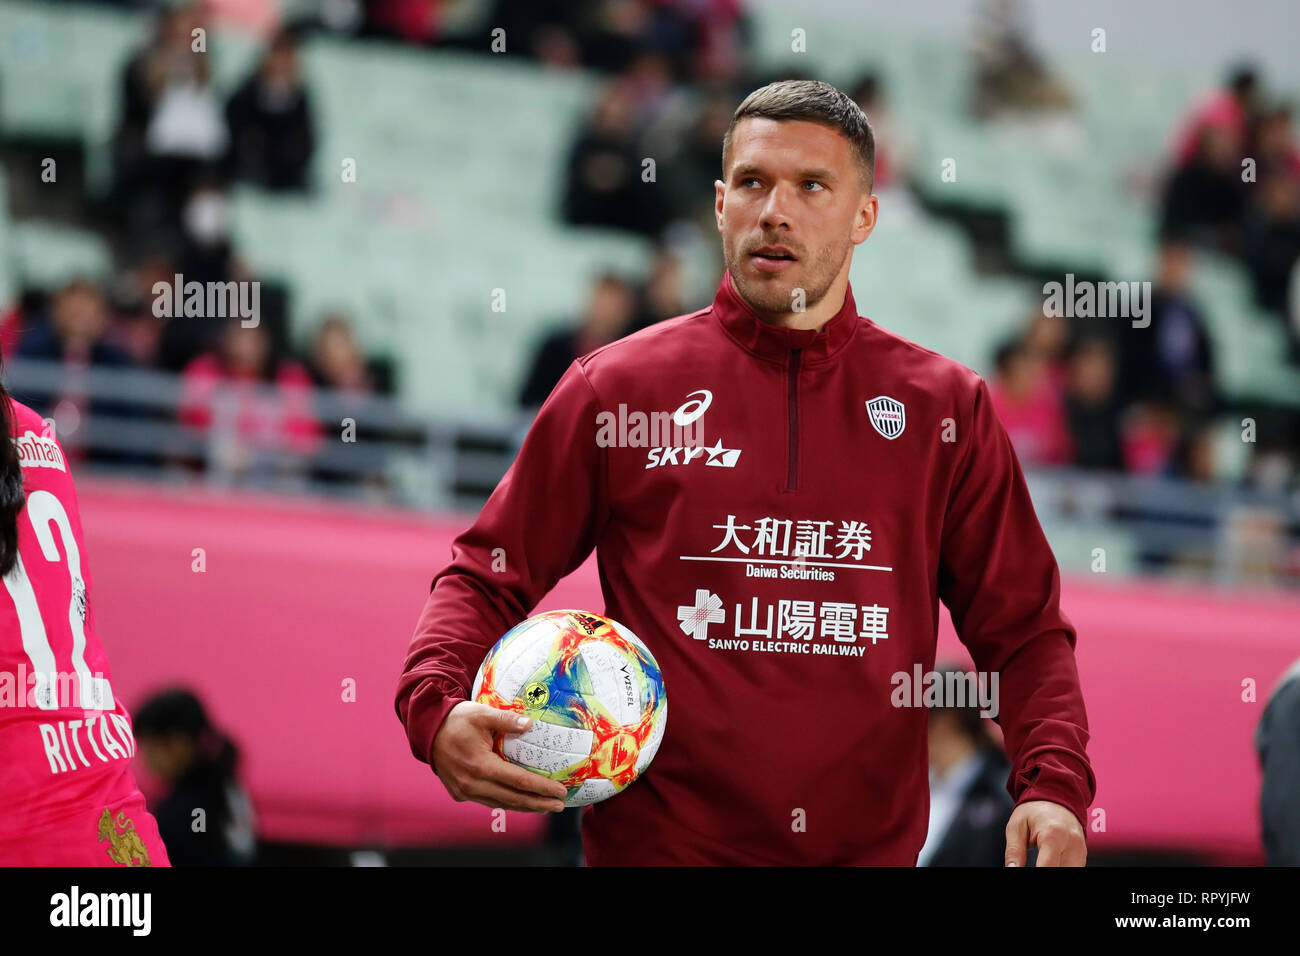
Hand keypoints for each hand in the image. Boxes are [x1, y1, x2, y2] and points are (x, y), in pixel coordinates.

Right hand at [432, 701, 568, 812]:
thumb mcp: (482, 713)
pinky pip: (488, 801)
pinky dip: (507, 802)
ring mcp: (464, 791)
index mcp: (480, 765)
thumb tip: (530, 724)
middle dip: (539, 803)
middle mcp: (472, 783)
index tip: (560, 791)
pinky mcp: (459, 793)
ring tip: (545, 806)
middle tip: (560, 804)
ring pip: (500, 804)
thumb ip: (507, 720)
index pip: (518, 781)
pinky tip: (520, 801)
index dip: (541, 788)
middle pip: (513, 799)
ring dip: (524, 806)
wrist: (427, 730)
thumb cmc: (456, 719)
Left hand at [1005, 799, 1086, 865]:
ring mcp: (1080, 850)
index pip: (1047, 867)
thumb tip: (1012, 869)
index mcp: (1053, 835)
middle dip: (1044, 870)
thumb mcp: (1016, 827)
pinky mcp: (1083, 854)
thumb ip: (1014, 851)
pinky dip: (1061, 867)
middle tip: (1033, 863)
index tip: (1024, 871)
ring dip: (1053, 868)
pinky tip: (1049, 862)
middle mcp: (1072, 844)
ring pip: (1069, 871)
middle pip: (1061, 871)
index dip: (1037, 873)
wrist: (1055, 797)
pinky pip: (1073, 868)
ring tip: (1039, 861)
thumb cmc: (1034, 811)